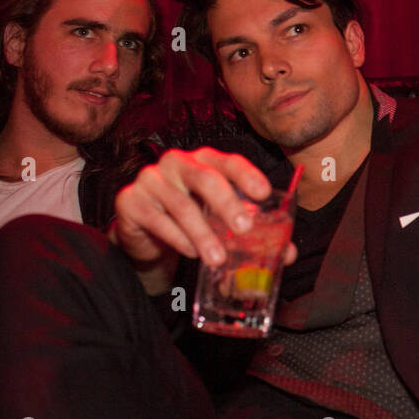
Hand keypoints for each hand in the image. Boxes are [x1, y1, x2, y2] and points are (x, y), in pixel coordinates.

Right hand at [110, 147, 299, 271]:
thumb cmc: (191, 219)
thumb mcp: (220, 221)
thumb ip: (252, 232)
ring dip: (202, 233)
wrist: (146, 232)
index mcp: (204, 160)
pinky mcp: (130, 200)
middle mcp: (177, 163)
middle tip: (244, 228)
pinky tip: (190, 252)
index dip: (247, 175)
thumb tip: (287, 253)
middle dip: (227, 203)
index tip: (264, 193)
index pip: (228, 161)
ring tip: (218, 258)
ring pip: (180, 204)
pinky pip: (156, 219)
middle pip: (204, 177)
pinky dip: (176, 238)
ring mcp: (151, 179)